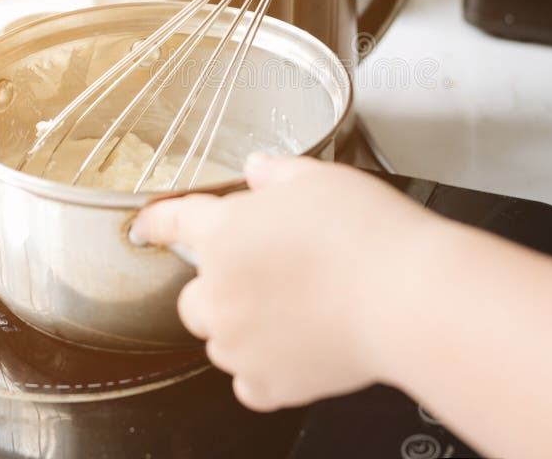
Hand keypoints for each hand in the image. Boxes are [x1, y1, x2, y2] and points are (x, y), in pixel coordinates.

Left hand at [131, 155, 430, 410]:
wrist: (404, 295)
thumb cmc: (366, 232)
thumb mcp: (319, 178)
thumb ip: (277, 173)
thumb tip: (257, 169)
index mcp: (224, 232)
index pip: (175, 221)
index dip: (158, 222)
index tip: (147, 227)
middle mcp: (219, 290)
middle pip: (194, 294)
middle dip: (220, 283)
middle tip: (270, 274)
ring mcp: (238, 342)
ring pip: (220, 337)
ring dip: (242, 325)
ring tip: (297, 307)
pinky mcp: (267, 382)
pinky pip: (248, 379)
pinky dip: (264, 367)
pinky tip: (298, 344)